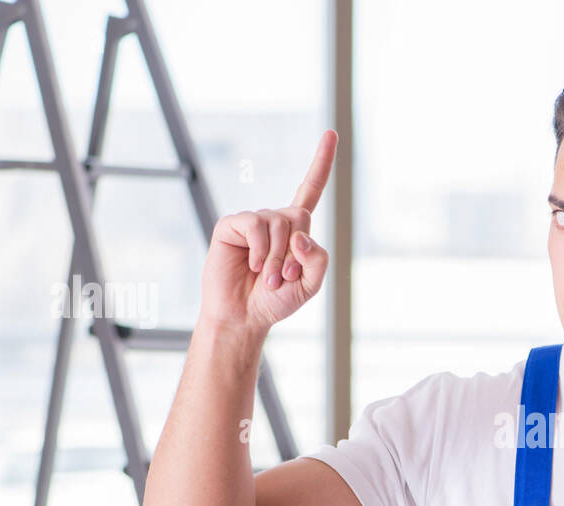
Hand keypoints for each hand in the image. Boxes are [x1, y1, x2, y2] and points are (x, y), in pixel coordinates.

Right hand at [200, 129, 336, 329]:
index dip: (321, 162)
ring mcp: (252, 221)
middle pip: (299, 216)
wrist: (244, 316)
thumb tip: (300, 235)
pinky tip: (252, 265)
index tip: (331, 133)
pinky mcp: (231, 226)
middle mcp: (274, 219)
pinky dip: (260, 249)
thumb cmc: (276, 300)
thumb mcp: (310, 284)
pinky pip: (255, 226)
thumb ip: (318, 259)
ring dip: (277, 257)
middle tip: (284, 277)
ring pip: (279, 224)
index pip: (311, 189)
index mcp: (295, 230)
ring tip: (268, 278)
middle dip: (295, 252)